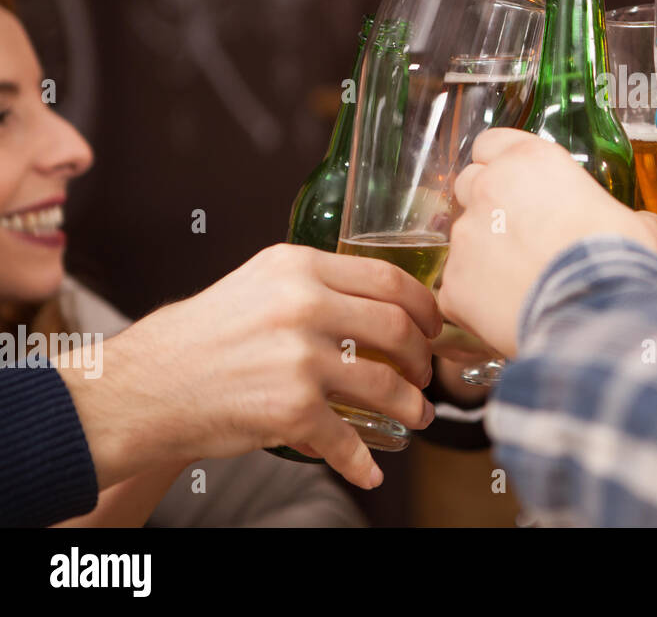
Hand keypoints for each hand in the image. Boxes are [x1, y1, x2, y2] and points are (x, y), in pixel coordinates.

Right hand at [58, 243, 439, 489]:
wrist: (140, 387)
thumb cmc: (198, 338)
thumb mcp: (258, 286)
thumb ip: (314, 288)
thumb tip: (375, 309)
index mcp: (298, 268)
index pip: (387, 277)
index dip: (423, 305)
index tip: (433, 324)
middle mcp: (303, 306)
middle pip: (398, 327)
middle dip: (423, 356)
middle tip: (425, 373)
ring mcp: (299, 357)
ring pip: (385, 383)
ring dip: (410, 406)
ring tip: (416, 415)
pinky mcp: (291, 408)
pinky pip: (346, 439)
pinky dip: (361, 462)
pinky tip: (368, 471)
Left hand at [439, 129, 656, 358]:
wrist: (594, 310)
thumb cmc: (616, 259)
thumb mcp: (637, 227)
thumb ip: (628, 217)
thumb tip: (641, 228)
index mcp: (530, 161)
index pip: (492, 143)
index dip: (500, 162)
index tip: (513, 182)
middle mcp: (488, 189)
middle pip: (469, 184)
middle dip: (486, 204)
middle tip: (517, 232)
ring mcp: (465, 236)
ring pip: (463, 237)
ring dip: (482, 252)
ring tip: (517, 279)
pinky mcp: (452, 282)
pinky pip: (457, 287)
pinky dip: (475, 298)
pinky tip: (506, 310)